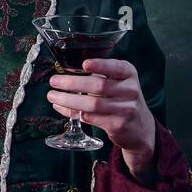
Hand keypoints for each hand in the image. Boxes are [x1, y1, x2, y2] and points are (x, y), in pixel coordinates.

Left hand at [46, 58, 156, 176]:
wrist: (139, 127)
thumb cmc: (121, 99)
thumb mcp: (118, 82)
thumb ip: (98, 76)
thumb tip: (64, 74)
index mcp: (128, 74)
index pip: (116, 67)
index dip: (100, 65)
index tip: (85, 64)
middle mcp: (130, 89)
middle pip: (98, 86)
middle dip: (72, 83)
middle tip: (54, 81)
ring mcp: (126, 108)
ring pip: (92, 104)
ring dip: (68, 99)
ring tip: (52, 96)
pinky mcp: (118, 124)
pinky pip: (91, 117)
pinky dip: (73, 113)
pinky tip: (62, 108)